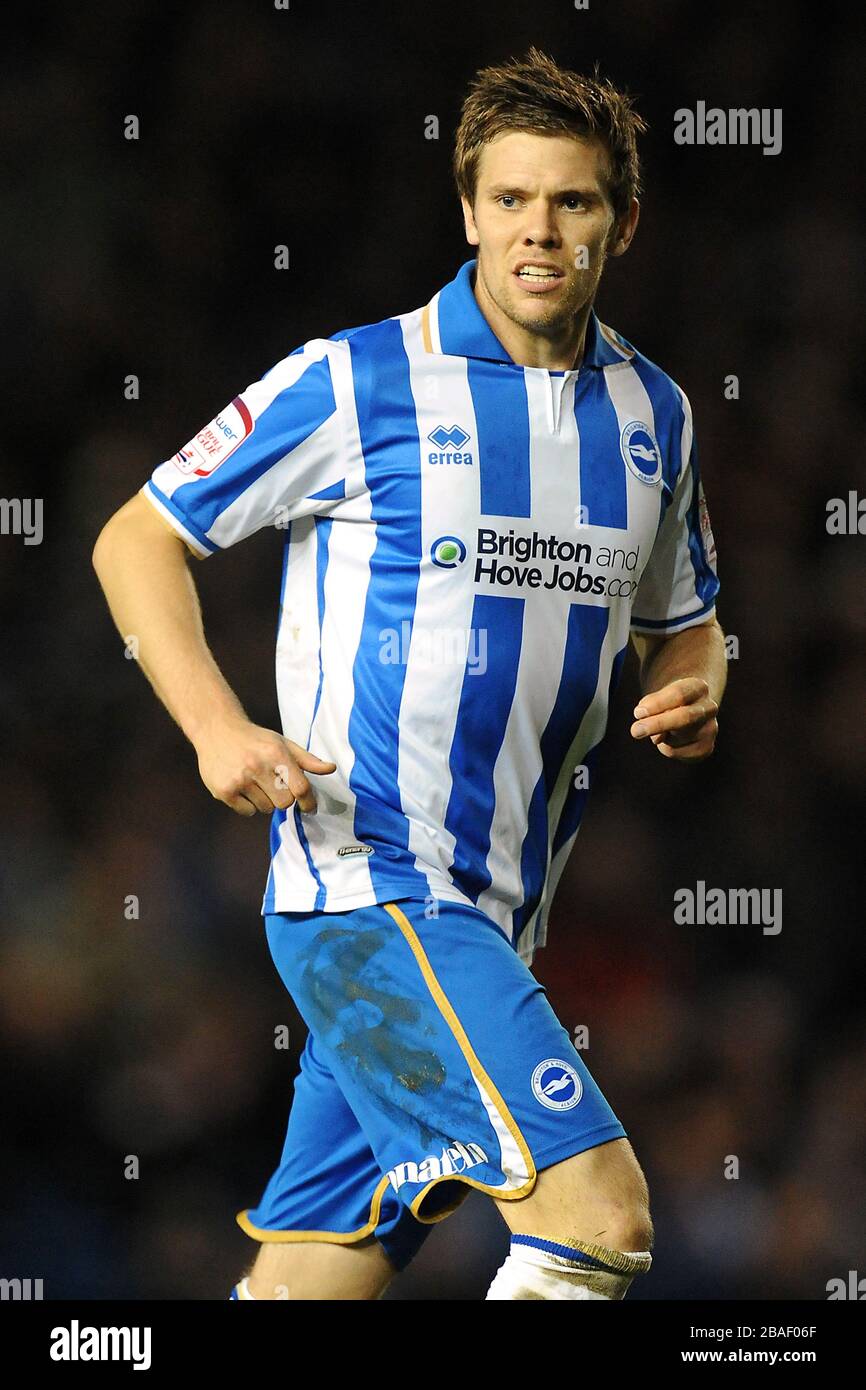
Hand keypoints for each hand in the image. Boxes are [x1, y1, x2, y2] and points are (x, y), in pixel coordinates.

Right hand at [194, 714, 336, 815]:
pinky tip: (242, 788)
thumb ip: (307, 759)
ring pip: (265, 808)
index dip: (308, 801)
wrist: (217, 729)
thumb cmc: (255, 739)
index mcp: (276, 754)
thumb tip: (331, 768)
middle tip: (274, 786)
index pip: (300, 788)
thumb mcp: (282, 743)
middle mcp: (257, 766)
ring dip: (264, 800)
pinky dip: (248, 805)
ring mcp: (239, 779)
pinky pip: (247, 812)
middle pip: (284, 803)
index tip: (310, 808)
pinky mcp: (224, 790)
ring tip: (255, 782)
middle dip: (283, 798)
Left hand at [630, 678, 718, 761]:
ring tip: (663, 729)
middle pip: (684, 717)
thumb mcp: (658, 697)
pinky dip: (666, 748)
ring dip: (660, 737)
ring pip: (676, 739)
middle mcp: (709, 708)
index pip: (678, 694)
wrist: (688, 710)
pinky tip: (671, 739)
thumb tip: (657, 738)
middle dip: (658, 725)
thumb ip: (652, 711)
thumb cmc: (667, 701)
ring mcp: (710, 729)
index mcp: (698, 687)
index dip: (657, 704)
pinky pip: (677, 753)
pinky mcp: (706, 748)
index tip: (638, 713)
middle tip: (636, 731)